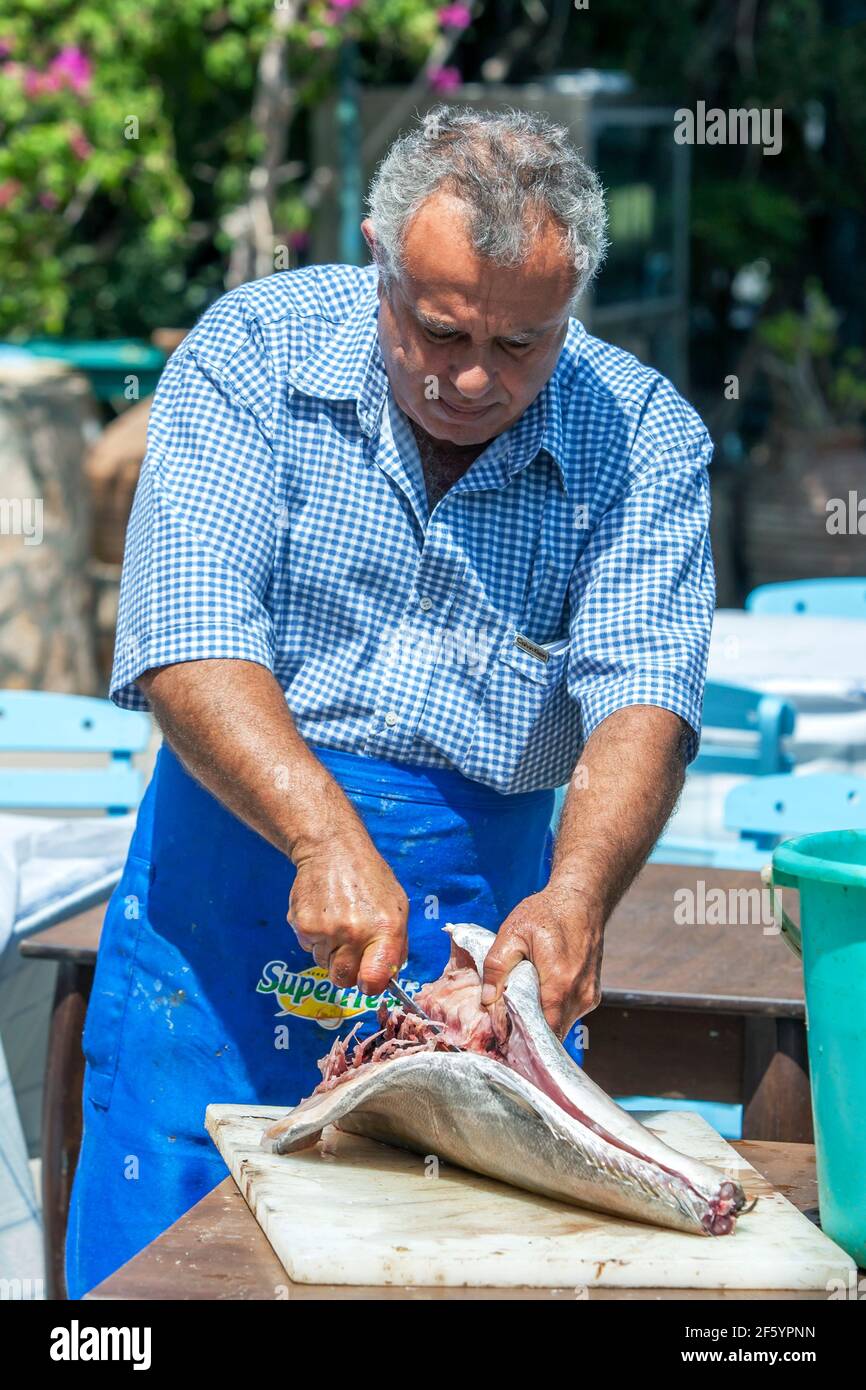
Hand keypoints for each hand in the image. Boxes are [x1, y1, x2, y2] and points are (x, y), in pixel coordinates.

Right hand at [288, 830, 408, 995]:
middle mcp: (354, 932)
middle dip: (348, 973)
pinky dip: (315, 938)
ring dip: (330, 952)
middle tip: (351, 951)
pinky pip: (308, 948)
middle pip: (344, 979)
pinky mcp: (302, 925)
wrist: (332, 849)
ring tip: (337, 921)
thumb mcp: (397, 906)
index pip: (374, 979)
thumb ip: (396, 944)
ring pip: (324, 964)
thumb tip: (388, 978)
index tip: (369, 982)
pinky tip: (323, 914)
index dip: (371, 986)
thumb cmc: (370, 878)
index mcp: (384, 929)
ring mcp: (326, 930)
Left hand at [481, 880, 603, 1038]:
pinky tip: (539, 994)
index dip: (522, 1039)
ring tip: (521, 1007)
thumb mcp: (513, 933)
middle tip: (507, 1024)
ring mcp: (589, 996)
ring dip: (542, 1020)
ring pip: (561, 1024)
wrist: (582, 898)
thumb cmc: (547, 912)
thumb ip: (497, 967)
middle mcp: (579, 995)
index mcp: (559, 984)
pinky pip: (569, 1013)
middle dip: (529, 1032)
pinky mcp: (592, 993)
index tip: (504, 1038)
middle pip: (551, 1032)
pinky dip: (554, 1010)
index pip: (542, 1032)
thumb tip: (487, 1000)